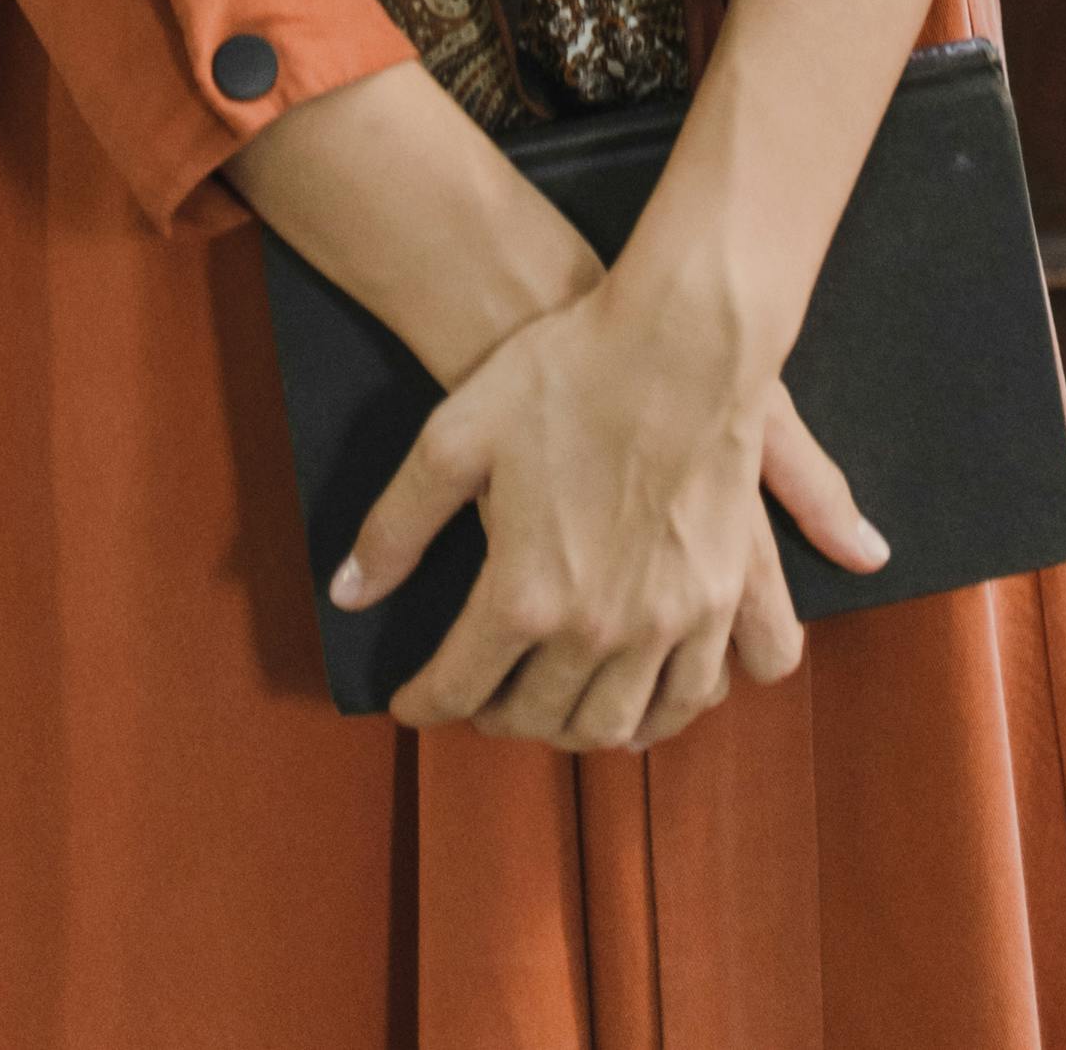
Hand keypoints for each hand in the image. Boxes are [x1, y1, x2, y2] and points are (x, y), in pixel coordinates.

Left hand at [336, 279, 887, 754]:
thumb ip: (396, 525)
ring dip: (573, 730)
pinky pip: (691, 695)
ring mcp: (664, 621)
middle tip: (480, 697)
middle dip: (495, 719)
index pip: (457, 689)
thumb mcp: (457, 435)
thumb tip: (348, 595)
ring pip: (612, 725)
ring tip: (552, 703)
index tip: (412, 700)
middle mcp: (593, 627)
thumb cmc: (568, 372)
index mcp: (522, 593)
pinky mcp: (718, 601)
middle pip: (535, 718)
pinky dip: (658, 715)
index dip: (424, 703)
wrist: (686, 335)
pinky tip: (638, 697)